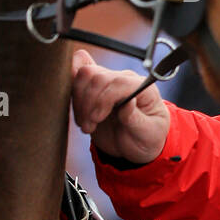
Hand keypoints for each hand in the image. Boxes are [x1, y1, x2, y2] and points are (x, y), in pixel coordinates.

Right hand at [71, 49, 169, 164]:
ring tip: (85, 124)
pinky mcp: (93, 86)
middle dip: (89, 103)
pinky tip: (79, 112)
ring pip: (85, 74)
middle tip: (89, 126)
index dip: (104, 99)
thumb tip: (129, 101)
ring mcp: (108, 80)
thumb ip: (137, 118)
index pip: (119, 82)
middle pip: (99, 76)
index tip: (96, 119)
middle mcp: (125, 79)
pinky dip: (72, 92)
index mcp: (143, 88)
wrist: (134, 144)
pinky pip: (77, 76)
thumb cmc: (146, 138)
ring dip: (79, 101)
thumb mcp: (147, 135)